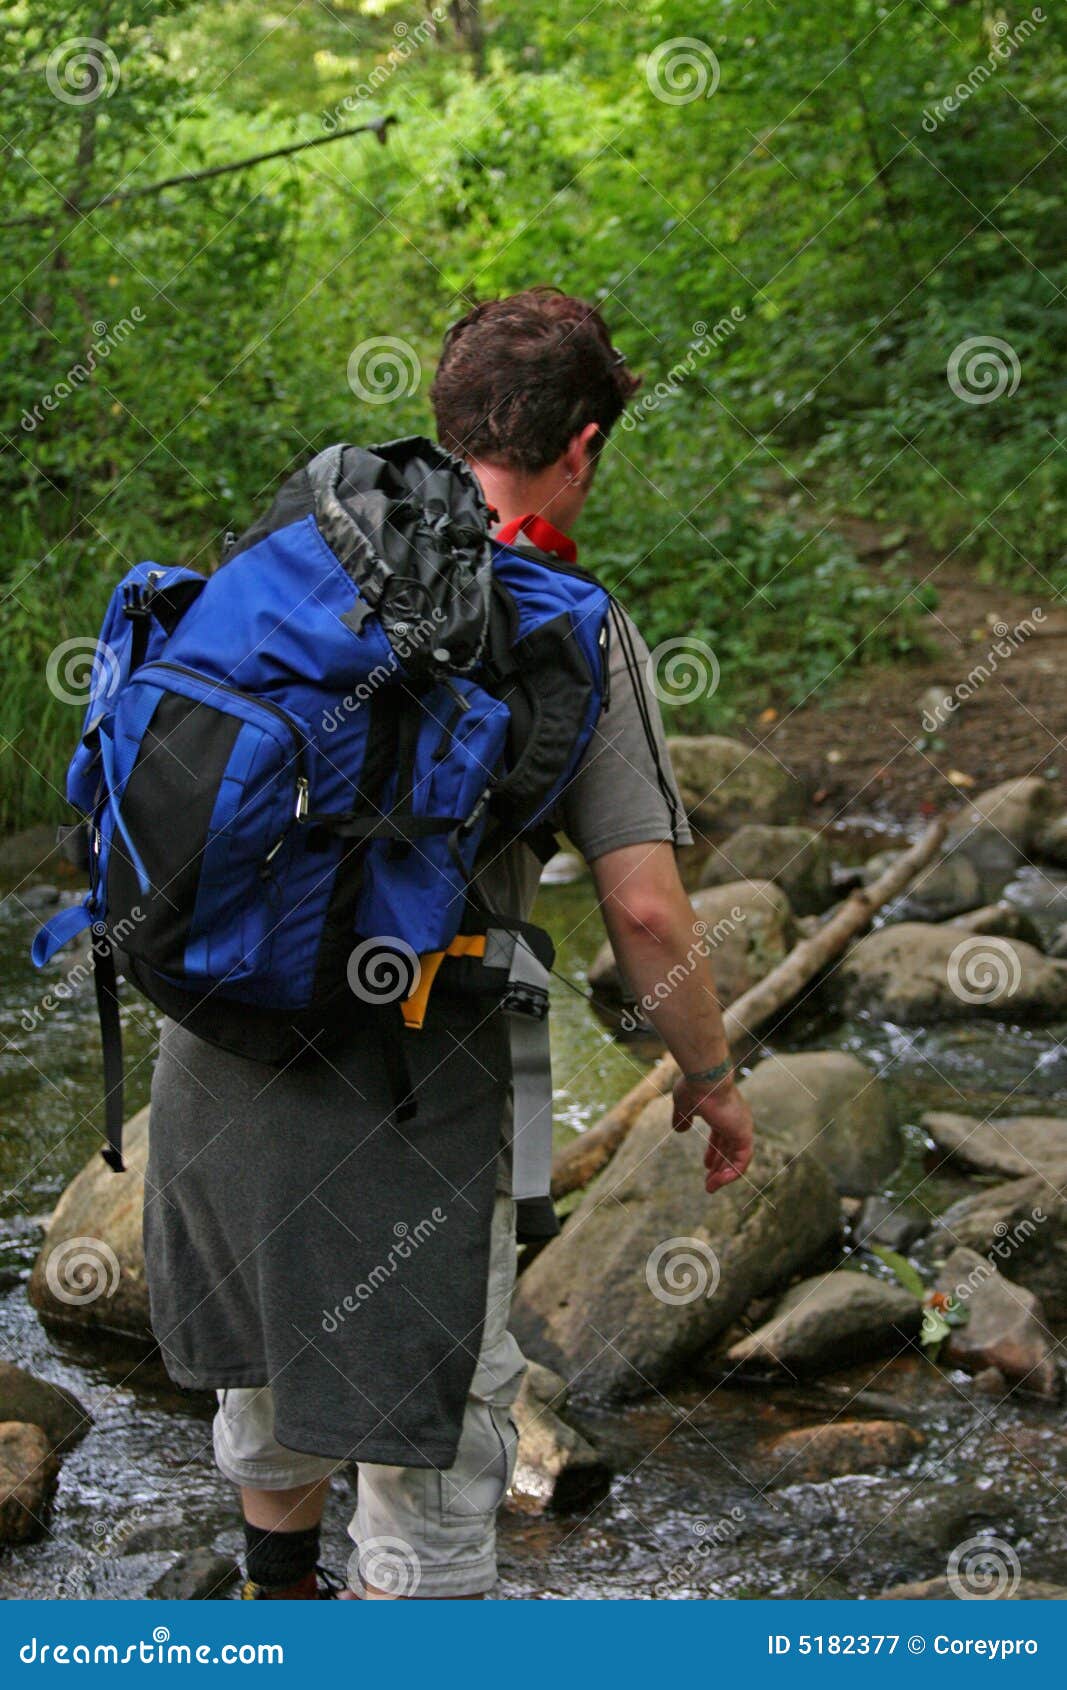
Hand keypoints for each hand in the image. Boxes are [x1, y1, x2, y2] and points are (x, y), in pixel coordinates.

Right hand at [672, 1074, 754, 1194]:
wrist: (705, 1078)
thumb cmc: (694, 1087)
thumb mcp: (683, 1105)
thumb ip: (682, 1117)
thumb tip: (679, 1130)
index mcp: (724, 1112)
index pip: (723, 1137)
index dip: (714, 1152)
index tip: (706, 1166)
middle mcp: (736, 1120)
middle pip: (731, 1149)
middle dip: (720, 1167)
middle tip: (709, 1183)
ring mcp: (742, 1127)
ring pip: (737, 1158)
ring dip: (724, 1175)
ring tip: (710, 1188)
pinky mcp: (744, 1135)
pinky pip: (742, 1161)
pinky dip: (732, 1173)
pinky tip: (718, 1181)